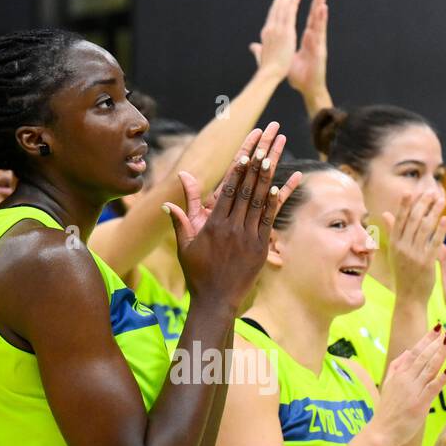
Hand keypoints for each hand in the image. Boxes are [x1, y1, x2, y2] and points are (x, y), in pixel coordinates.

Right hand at [166, 122, 300, 315]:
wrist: (216, 301)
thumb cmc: (197, 273)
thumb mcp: (185, 246)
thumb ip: (180, 220)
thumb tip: (166, 203)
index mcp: (214, 225)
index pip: (228, 191)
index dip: (238, 169)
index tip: (246, 152)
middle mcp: (232, 228)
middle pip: (247, 190)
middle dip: (257, 164)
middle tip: (265, 144)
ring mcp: (248, 238)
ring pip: (259, 201)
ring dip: (268, 177)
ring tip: (275, 156)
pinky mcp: (260, 248)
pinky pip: (268, 220)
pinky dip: (273, 202)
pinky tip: (279, 185)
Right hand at [248, 0, 299, 80]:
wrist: (269, 74)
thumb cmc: (266, 69)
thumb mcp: (261, 56)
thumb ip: (257, 49)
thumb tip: (253, 46)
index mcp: (266, 33)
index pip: (272, 14)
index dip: (276, 3)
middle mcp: (271, 27)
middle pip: (276, 6)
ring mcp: (278, 28)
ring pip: (282, 6)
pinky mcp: (286, 31)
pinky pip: (290, 13)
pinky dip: (294, 2)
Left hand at [286, 0, 327, 98]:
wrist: (308, 89)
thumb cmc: (300, 75)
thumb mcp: (287, 58)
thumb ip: (279, 48)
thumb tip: (270, 42)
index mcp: (306, 38)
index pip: (306, 17)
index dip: (304, 5)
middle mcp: (314, 38)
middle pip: (316, 15)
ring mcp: (318, 44)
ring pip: (320, 22)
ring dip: (322, 7)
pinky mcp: (321, 51)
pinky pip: (320, 34)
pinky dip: (321, 23)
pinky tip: (323, 12)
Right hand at [374, 327, 445, 445]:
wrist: (381, 431)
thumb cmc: (386, 410)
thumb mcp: (388, 383)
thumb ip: (396, 366)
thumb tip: (407, 352)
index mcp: (399, 374)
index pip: (415, 352)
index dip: (426, 339)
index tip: (437, 328)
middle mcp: (406, 379)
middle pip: (423, 357)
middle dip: (436, 342)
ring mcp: (413, 391)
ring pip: (429, 368)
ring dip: (440, 354)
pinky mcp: (419, 404)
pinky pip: (431, 389)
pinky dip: (440, 379)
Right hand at [381, 190, 445, 301]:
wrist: (409, 298)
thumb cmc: (403, 274)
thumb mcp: (394, 253)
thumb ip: (392, 232)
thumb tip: (385, 214)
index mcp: (394, 244)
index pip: (399, 220)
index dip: (405, 205)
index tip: (411, 191)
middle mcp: (402, 248)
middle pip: (412, 220)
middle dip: (422, 204)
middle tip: (432, 192)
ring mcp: (414, 255)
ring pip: (424, 228)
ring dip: (434, 212)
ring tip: (442, 200)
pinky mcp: (426, 263)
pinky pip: (434, 242)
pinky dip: (440, 230)